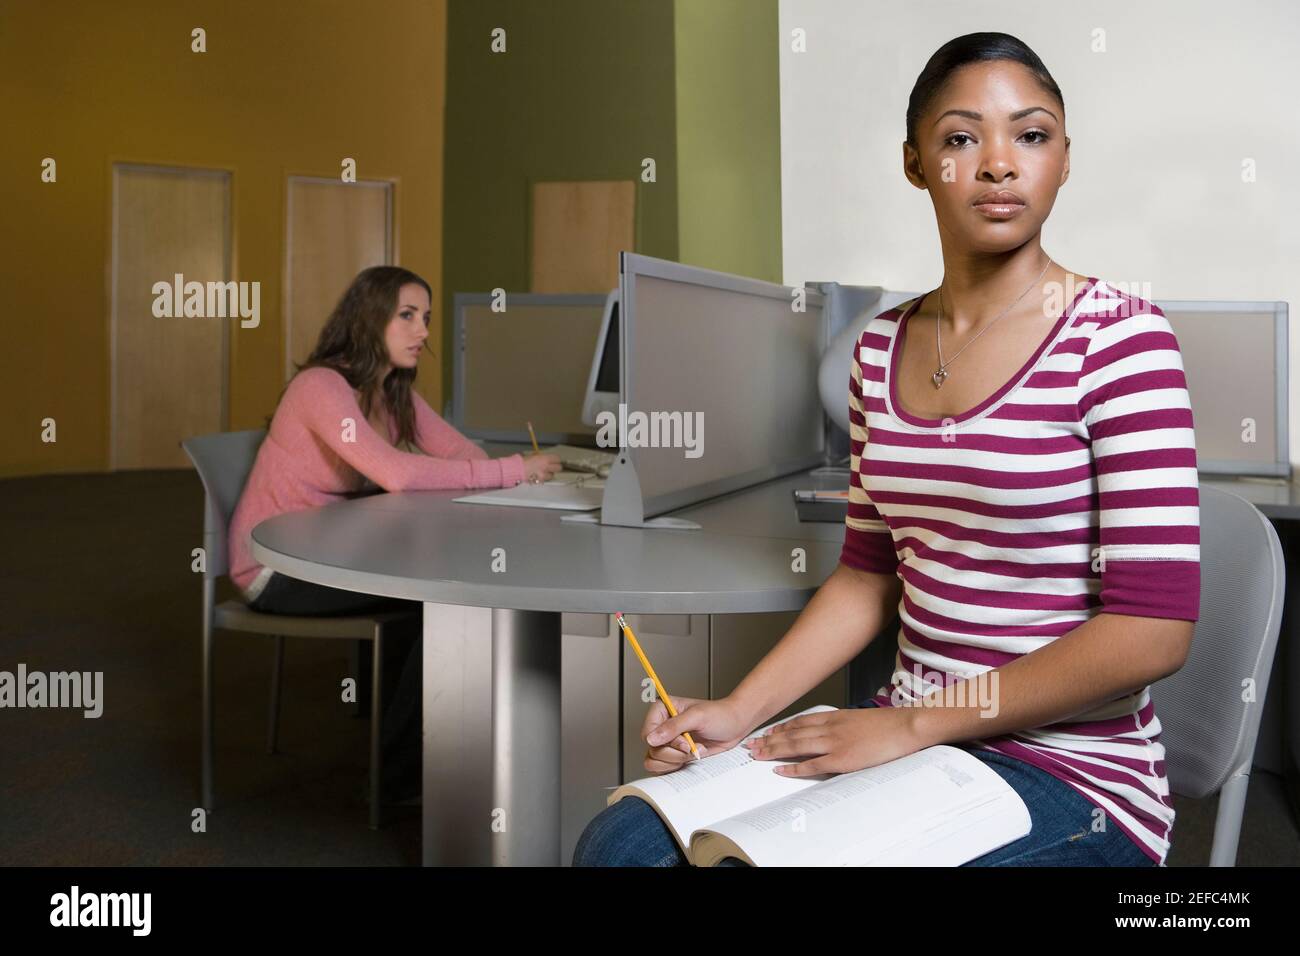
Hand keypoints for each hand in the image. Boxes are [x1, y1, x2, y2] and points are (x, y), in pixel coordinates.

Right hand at [521, 453, 561, 483]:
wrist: (516, 470)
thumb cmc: (523, 461)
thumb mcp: (534, 456)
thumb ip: (542, 458)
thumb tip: (546, 459)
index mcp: (545, 458)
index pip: (557, 458)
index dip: (556, 460)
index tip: (554, 460)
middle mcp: (546, 466)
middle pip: (559, 468)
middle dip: (556, 467)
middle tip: (552, 467)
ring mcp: (544, 475)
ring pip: (552, 475)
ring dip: (549, 474)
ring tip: (543, 472)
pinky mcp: (540, 481)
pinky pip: (545, 480)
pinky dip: (543, 479)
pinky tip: (538, 477)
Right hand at [641, 695, 752, 773]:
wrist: (736, 725)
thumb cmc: (720, 715)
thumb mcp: (698, 716)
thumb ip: (674, 726)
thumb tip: (651, 738)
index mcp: (662, 710)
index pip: (647, 732)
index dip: (664, 742)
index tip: (684, 742)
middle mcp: (662, 726)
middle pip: (652, 749)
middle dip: (674, 753)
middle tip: (691, 746)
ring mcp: (668, 742)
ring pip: (655, 761)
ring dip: (676, 760)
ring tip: (693, 750)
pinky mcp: (675, 754)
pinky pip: (664, 768)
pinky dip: (677, 766)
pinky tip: (691, 757)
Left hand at [744, 705, 927, 777]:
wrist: (906, 727)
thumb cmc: (888, 725)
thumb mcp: (860, 720)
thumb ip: (844, 725)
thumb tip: (835, 733)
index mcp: (835, 717)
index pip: (800, 721)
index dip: (781, 727)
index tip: (768, 732)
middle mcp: (830, 728)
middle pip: (792, 733)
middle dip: (769, 739)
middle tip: (751, 744)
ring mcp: (834, 743)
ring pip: (796, 746)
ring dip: (774, 751)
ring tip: (757, 755)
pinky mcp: (842, 759)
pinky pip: (812, 764)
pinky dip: (793, 767)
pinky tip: (779, 770)